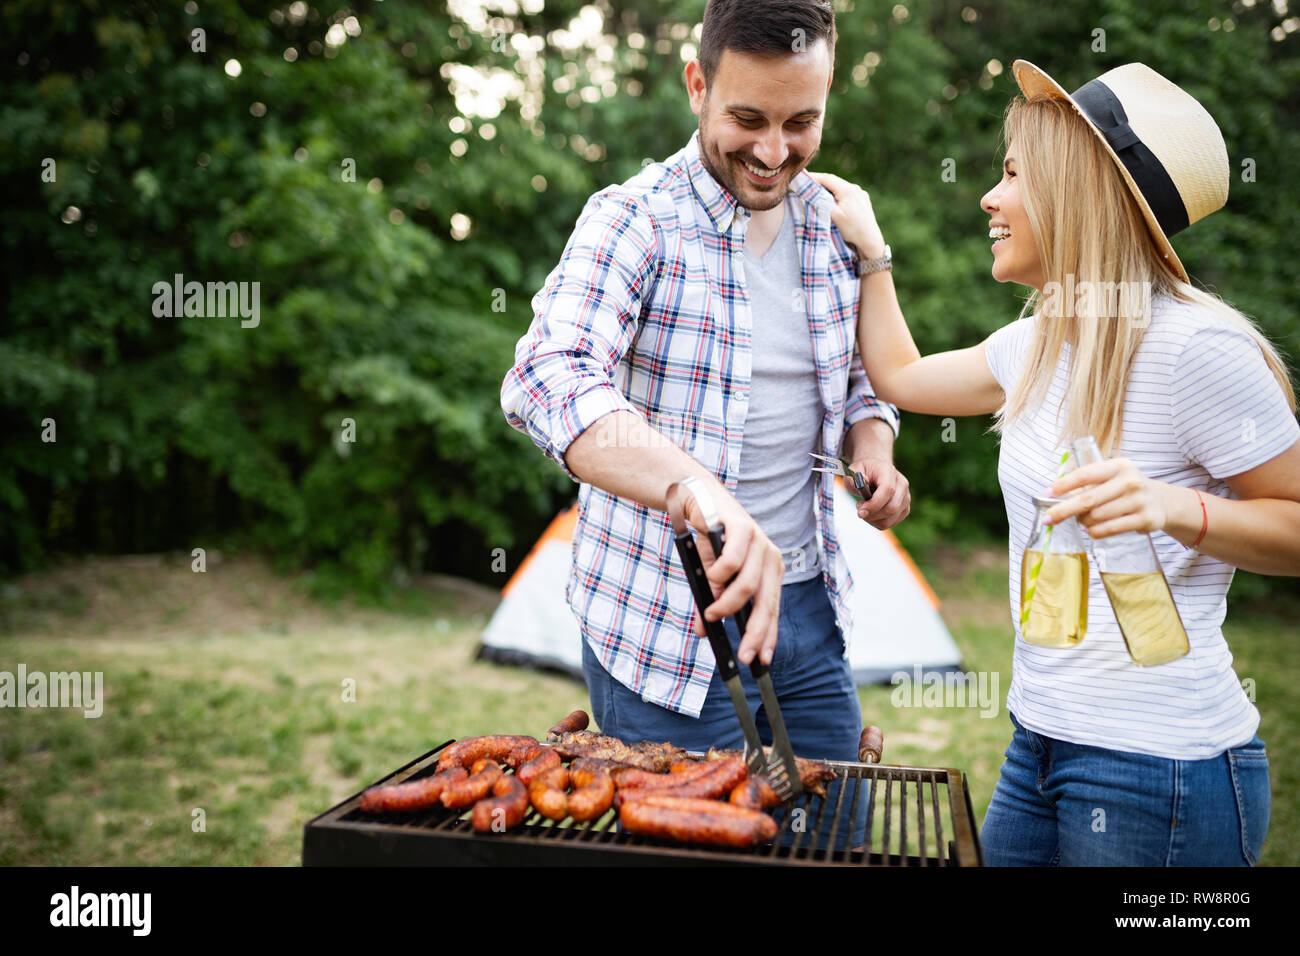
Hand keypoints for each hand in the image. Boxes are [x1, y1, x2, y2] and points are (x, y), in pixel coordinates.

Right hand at [682, 488, 783, 666]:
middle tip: (742, 655)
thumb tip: (703, 631)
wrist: (697, 498)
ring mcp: (759, 541)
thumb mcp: (711, 576)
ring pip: (748, 586)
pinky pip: (733, 562)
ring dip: (727, 604)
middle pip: (766, 603)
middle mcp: (769, 557)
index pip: (771, 609)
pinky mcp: (743, 527)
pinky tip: (710, 575)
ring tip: (711, 613)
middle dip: (755, 633)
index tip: (762, 661)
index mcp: (768, 571)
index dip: (768, 636)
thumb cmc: (709, 540)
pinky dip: (718, 575)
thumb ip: (713, 601)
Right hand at [806, 171, 885, 259]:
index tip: (801, 178)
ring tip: (817, 193)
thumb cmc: (853, 229)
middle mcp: (856, 189)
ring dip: (828, 190)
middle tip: (806, 185)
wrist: (871, 242)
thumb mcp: (834, 215)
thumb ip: (821, 201)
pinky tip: (832, 202)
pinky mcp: (863, 202)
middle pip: (833, 182)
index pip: (827, 178)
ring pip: (840, 188)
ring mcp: (861, 195)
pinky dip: (837, 196)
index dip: (813, 177)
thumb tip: (809, 192)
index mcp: (848, 190)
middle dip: (820, 183)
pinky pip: (847, 195)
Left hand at [849, 458, 910, 529]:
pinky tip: (871, 514)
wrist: (875, 471)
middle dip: (873, 514)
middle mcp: (902, 484)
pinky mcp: (905, 508)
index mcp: (889, 472)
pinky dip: (878, 523)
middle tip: (860, 510)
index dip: (874, 504)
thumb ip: (854, 477)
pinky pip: (892, 522)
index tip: (860, 510)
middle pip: (893, 507)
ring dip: (874, 520)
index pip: (888, 490)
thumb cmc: (863, 472)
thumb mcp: (853, 470)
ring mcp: (905, 497)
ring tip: (864, 510)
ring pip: (892, 518)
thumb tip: (863, 482)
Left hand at [1045, 458, 1177, 538]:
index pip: (1085, 474)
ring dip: (1083, 522)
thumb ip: (1088, 483)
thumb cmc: (1127, 489)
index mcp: (1119, 466)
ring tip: (1084, 521)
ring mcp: (1139, 500)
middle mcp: (1130, 481)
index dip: (1063, 485)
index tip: (1047, 493)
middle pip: (1087, 499)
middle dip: (1063, 510)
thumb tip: (1054, 496)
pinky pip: (1108, 529)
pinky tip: (1092, 530)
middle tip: (1048, 519)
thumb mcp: (1112, 477)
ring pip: (1096, 517)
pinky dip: (1095, 532)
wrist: (1162, 502)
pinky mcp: (1145, 519)